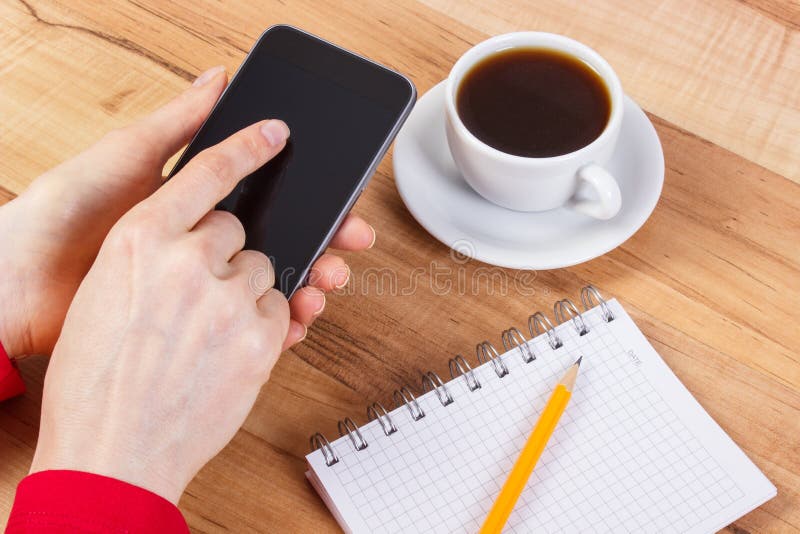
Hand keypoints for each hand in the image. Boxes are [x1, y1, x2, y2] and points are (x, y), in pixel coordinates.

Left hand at [0, 66, 374, 357]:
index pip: (271, 199)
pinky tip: (299, 318)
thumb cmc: (66, 210)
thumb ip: (180, 123)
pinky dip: (281, 325)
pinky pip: (248, 329)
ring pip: (274, 286)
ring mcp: (200, 289)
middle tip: (350, 242)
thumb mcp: (127, 155)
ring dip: (309, 281)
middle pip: (284, 242)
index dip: (312, 199)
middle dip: (325, 243)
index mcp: (196, 206)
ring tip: (327, 281)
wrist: (21, 283)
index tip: (344, 198)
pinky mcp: (189, 330)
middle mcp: (205, 246)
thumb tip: (222, 77)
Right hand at [31, 118, 300, 502]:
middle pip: (237, 229)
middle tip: (201, 293)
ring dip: (246, 293)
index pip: (204, 174)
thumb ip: (147, 255)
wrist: (112, 452)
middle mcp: (187, 260)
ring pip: (264, 270)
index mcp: (138, 239)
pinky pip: (281, 309)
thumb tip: (189, 240)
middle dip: (226, 255)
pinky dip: (263, 324)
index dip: (244, 147)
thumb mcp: (101, 295)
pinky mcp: (260, 336)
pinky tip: (228, 347)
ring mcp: (229, 298)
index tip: (274, 132)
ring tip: (208, 331)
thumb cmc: (96, 380)